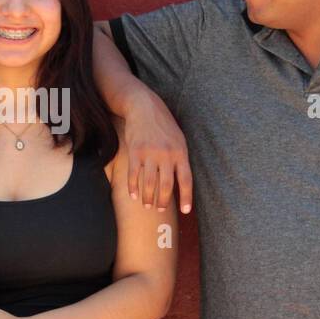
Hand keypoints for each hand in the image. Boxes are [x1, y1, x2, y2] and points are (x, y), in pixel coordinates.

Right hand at [121, 88, 192, 213]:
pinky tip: (133, 195)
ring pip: (149, 183)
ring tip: (147, 205)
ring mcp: (150, 153)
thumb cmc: (163, 126)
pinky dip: (133, 187)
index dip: (186, 197)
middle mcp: (167, 154)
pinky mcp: (135, 152)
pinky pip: (134, 174)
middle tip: (160, 209)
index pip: (186, 180)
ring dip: (147, 197)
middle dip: (163, 201)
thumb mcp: (178, 140)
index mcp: (180, 152)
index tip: (185, 211)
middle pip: (166, 185)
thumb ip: (180, 159)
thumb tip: (181, 181)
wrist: (144, 107)